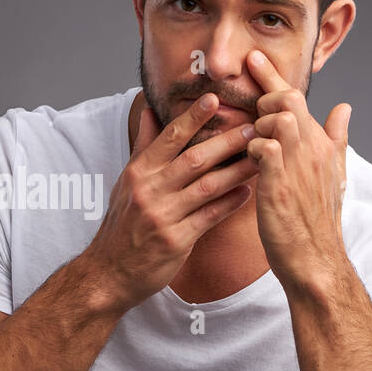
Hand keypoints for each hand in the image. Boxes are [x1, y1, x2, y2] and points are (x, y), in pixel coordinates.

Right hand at [82, 93, 258, 310]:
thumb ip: (143, 146)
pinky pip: (210, 217)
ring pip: (207, 187)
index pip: (168, 138)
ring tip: (262, 156)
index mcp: (138, 173)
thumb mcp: (125, 182)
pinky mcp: (176, 241)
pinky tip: (248, 193)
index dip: (192, 117)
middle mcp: (149, 191)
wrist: (108, 272)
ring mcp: (163, 217)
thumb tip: (148, 110)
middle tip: (255, 125)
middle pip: (194, 159)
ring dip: (237, 170)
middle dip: (227, 141)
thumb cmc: (122, 225)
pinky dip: (230, 204)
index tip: (214, 98)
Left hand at [244, 49, 351, 291]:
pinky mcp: (279, 187)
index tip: (253, 59)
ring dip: (257, 121)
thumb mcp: (334, 174)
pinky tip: (244, 158)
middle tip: (249, 93)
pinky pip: (264, 149)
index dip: (274, 76)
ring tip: (250, 137)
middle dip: (264, 90)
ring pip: (278, 118)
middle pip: (289, 99)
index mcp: (322, 145)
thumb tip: (344, 108)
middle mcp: (313, 150)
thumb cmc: (318, 219)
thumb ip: (336, 138)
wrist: (316, 260)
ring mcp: (298, 167)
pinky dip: (250, 147)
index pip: (298, 98)